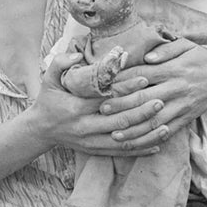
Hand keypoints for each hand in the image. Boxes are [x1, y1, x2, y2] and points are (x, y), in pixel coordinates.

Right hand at [27, 52, 162, 155]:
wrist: (40, 129)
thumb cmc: (48, 99)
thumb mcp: (48, 78)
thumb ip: (61, 62)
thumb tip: (78, 54)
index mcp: (76, 108)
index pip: (106, 98)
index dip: (126, 89)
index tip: (144, 80)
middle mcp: (85, 127)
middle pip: (120, 121)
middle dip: (142, 111)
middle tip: (161, 100)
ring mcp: (91, 141)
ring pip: (124, 140)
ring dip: (147, 134)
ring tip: (167, 125)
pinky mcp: (95, 150)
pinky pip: (121, 152)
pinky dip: (141, 150)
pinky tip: (157, 145)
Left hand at [98, 39, 206, 149]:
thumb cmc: (200, 59)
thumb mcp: (186, 45)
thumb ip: (165, 49)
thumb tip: (147, 57)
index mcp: (173, 69)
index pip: (143, 75)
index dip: (123, 81)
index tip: (105, 87)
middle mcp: (176, 88)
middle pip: (145, 99)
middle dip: (122, 106)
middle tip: (102, 111)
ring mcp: (182, 106)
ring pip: (155, 121)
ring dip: (134, 129)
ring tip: (115, 134)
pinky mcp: (187, 118)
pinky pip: (168, 132)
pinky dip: (152, 139)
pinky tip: (137, 143)